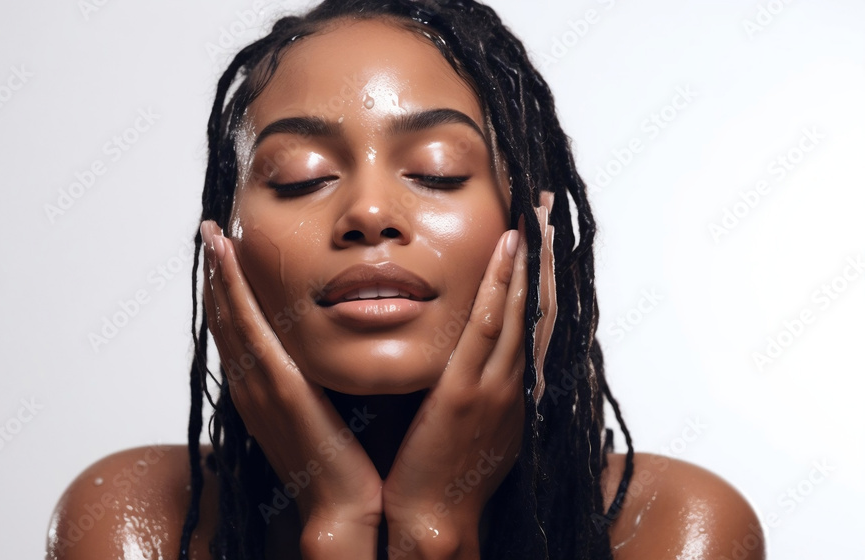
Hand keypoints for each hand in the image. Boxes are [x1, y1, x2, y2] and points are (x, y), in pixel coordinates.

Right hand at [200, 220, 381, 558]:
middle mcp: (249, 384)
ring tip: (212, 232)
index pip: (237, 331)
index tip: (226, 255)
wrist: (342, 507)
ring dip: (219, 271)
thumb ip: (319, 381)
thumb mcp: (324, 411)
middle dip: (216, 273)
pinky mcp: (276, 384)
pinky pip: (247, 326)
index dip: (227, 292)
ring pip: (229, 315)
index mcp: (260, 391)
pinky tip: (228, 257)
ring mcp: (257, 384)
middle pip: (224, 318)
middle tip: (209, 230)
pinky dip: (233, 289)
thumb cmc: (341, 465)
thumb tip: (332, 352)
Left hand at [382, 196, 556, 558]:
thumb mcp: (475, 426)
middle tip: (550, 209)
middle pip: (541, 307)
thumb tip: (476, 360)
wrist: (435, 520)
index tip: (548, 240)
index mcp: (520, 392)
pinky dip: (502, 285)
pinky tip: (507, 250)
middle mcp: (519, 384)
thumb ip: (482, 388)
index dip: (548, 279)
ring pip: (522, 309)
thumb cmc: (446, 475)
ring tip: (536, 214)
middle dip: (548, 256)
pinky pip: (489, 327)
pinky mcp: (468, 390)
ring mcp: (497, 386)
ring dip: (532, 258)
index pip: (539, 324)